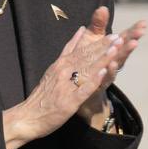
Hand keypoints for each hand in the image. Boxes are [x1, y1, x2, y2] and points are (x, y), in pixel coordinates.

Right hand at [3, 26, 117, 148]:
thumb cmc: (43, 95)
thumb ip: (68, 51)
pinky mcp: (69, 101)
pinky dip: (93, 80)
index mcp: (60, 64)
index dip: (98, 43)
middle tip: (119, 38)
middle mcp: (63, 72)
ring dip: (102, 59)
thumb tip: (80, 31)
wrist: (28, 117)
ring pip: (87, 70)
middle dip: (103, 47)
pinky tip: (104, 72)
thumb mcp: (53, 69)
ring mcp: (66, 86)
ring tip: (115, 50)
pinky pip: (83, 89)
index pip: (82, 50)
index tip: (113, 36)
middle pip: (86, 57)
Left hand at [75, 7, 147, 125]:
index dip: (133, 30)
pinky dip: (109, 71)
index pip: (124, 37)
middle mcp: (113, 61)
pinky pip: (104, 77)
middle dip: (133, 39)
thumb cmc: (87, 62)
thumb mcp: (91, 40)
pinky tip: (111, 64)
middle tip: (142, 31)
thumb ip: (98, 24)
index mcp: (111, 49)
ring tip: (132, 44)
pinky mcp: (98, 84)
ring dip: (125, 53)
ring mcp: (107, 73)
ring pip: (118, 62)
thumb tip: (103, 7)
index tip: (143, 23)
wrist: (78, 89)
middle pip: (124, 48)